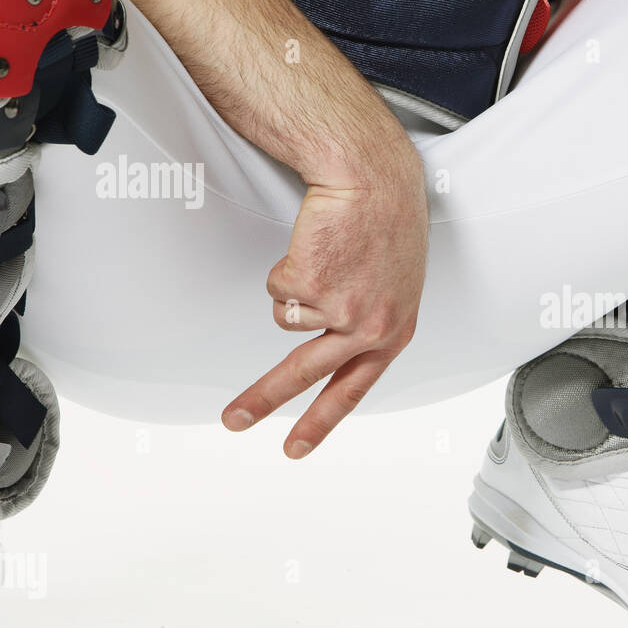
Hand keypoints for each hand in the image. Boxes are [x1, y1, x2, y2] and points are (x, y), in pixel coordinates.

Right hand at [222, 133, 427, 457]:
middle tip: (234, 421)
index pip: (353, 389)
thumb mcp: (393, 284)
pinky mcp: (311, 285)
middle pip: (305, 374)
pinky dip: (288, 263)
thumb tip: (339, 347)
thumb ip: (368, 320)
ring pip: (287, 317)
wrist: (374, 180)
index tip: (295, 448)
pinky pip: (277, 286)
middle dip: (263, 399)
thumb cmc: (387, 221)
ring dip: (294, 286)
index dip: (320, 421)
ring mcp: (340, 309)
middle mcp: (369, 327)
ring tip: (320, 254)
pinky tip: (315, 242)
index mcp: (393, 331)